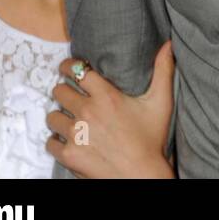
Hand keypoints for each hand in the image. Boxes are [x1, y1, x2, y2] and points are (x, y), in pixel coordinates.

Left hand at [46, 40, 176, 177]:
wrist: (140, 175)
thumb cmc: (152, 139)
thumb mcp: (160, 102)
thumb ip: (163, 70)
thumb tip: (168, 44)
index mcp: (107, 96)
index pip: (78, 71)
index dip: (70, 66)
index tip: (69, 67)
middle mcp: (87, 112)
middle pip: (60, 91)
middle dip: (64, 91)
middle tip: (71, 95)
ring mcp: (75, 134)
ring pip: (52, 116)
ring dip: (59, 116)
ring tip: (69, 118)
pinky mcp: (68, 154)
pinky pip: (50, 142)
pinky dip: (56, 140)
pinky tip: (68, 139)